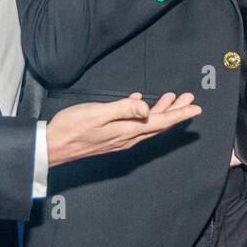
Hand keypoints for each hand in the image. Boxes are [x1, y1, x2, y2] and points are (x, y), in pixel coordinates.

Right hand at [46, 91, 200, 166]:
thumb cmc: (71, 128)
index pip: (160, 121)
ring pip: (148, 124)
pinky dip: (142, 114)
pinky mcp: (111, 138)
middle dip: (175, 111)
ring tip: (171, 99)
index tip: (195, 107)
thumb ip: (123, 109)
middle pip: (158, 124)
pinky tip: (141, 104)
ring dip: (161, 111)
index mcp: (127, 131)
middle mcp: (127, 137)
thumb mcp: (98, 114)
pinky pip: (134, 126)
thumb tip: (147, 107)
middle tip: (188, 99)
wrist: (51, 147)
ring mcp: (119, 139)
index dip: (179, 114)